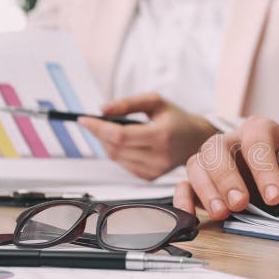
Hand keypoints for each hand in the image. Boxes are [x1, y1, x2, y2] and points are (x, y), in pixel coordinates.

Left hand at [78, 93, 216, 179]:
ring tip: (114, 131)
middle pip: (115, 148)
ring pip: (116, 158)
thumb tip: (102, 110)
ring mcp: (155, 170)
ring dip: (107, 143)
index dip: (98, 127)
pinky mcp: (150, 177)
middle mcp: (159, 156)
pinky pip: (123, 165)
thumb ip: (128, 103)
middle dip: (100, 133)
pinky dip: (118, 153)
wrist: (195, 140)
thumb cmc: (175, 118)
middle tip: (96, 122)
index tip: (83, 119)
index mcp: (162, 135)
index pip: (121, 135)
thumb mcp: (155, 101)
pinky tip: (128, 144)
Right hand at [173, 116, 278, 220]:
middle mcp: (230, 140)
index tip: (274, 198)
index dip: (264, 169)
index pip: (256, 141)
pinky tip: (191, 216)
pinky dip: (183, 200)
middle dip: (227, 178)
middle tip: (241, 205)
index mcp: (260, 130)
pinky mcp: (201, 180)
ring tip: (222, 214)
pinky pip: (184, 184)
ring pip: (197, 164)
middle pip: (217, 150)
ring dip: (207, 190)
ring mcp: (212, 159)